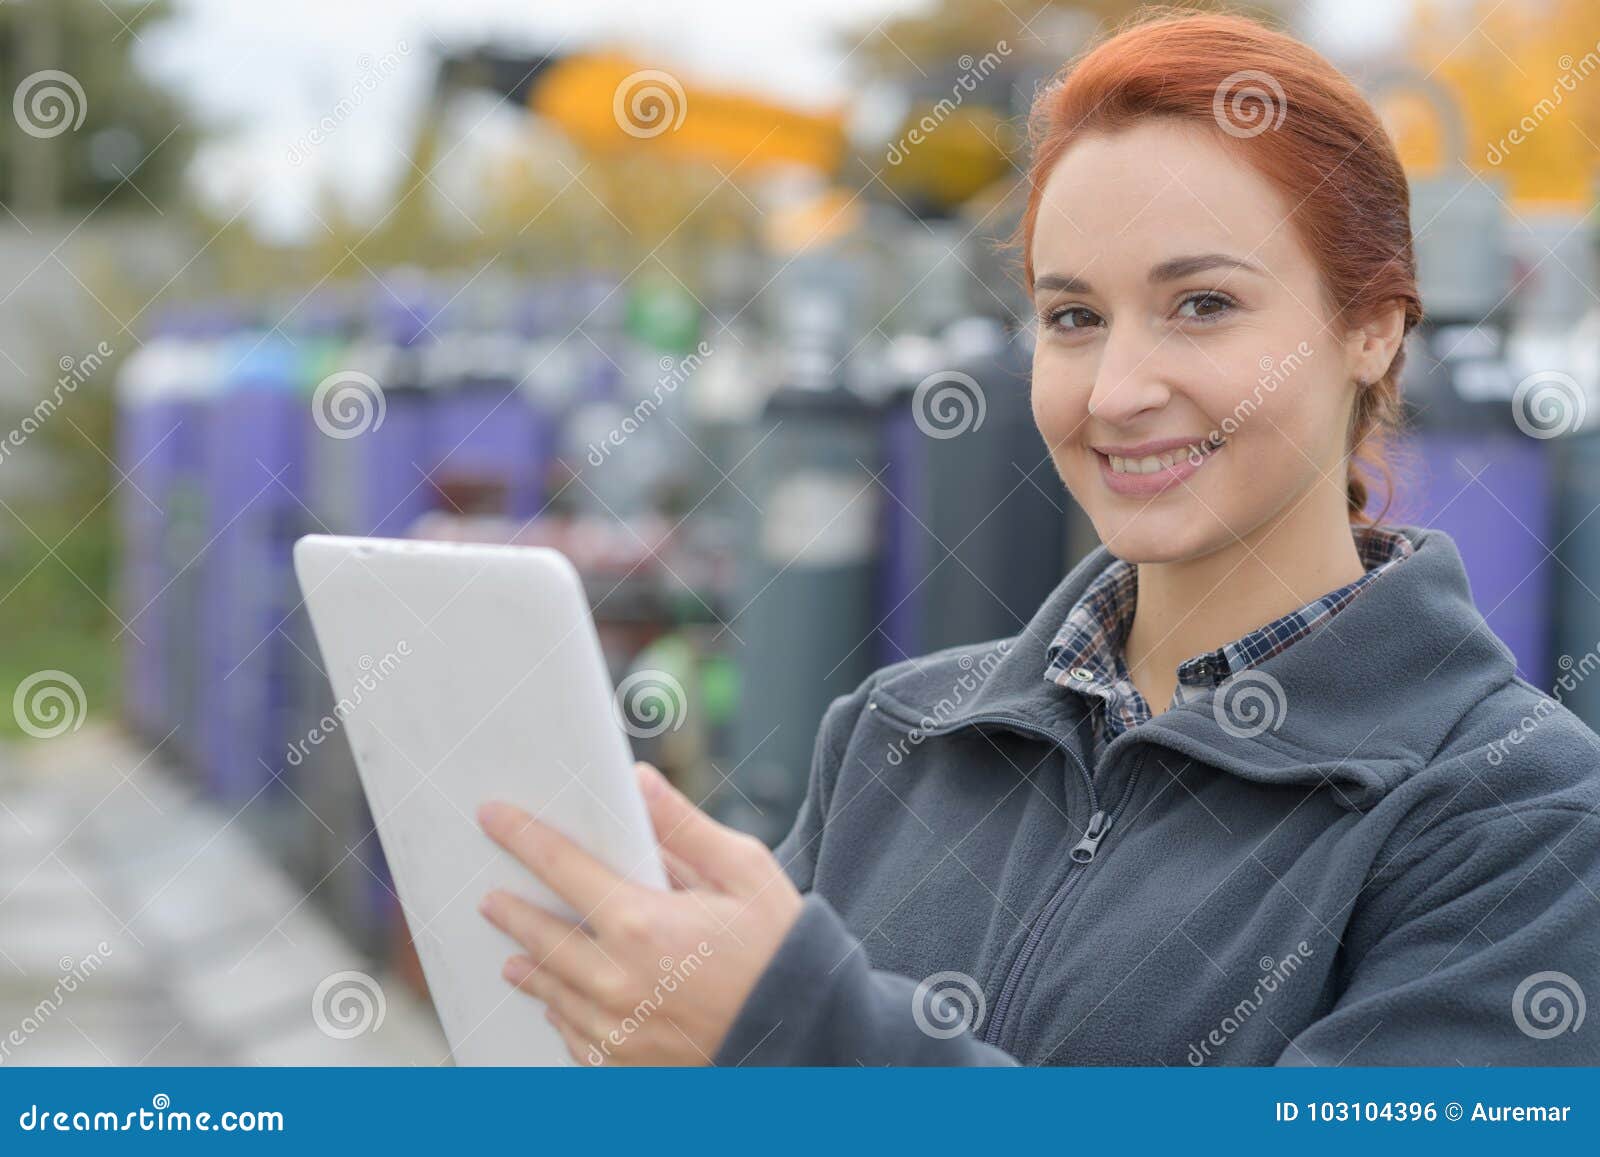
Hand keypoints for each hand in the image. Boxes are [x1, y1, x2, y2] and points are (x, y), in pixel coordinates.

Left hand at [476, 761, 803, 1064]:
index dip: (523, 838)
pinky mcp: (628, 1062)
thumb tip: (639, 781)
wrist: (808, 1032)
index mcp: (641, 922)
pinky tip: (560, 1005)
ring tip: (512, 952)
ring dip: (529, 967)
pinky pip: (576, 1039)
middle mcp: (617, 979)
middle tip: (489, 897)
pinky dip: (563, 1017)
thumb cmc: (779, 945)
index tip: (493, 818)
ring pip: (552, 993)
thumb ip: (683, 826)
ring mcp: (618, 1027)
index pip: (562, 868)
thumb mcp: (742, 870)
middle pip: (540, 937)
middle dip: (511, 911)